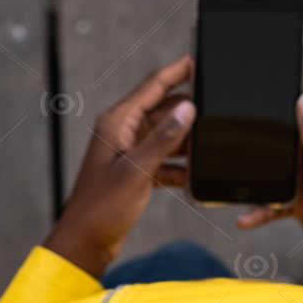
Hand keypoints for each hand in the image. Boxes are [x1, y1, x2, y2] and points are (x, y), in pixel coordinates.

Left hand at [43, 56, 195, 278]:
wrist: (87, 242)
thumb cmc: (102, 207)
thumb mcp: (138, 170)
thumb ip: (164, 138)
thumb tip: (188, 108)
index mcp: (117, 122)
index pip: (152, 86)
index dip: (177, 71)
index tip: (199, 60)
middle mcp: (122, 132)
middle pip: (163, 110)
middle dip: (188, 113)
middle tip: (216, 113)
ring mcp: (129, 152)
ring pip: (166, 136)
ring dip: (186, 143)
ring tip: (209, 149)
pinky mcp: (136, 171)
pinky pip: (165, 159)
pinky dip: (179, 167)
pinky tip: (194, 178)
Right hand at [237, 92, 302, 294]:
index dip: (286, 103)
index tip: (258, 102)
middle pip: (288, 138)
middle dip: (265, 142)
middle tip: (239, 145)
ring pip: (279, 168)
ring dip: (261, 179)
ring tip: (240, 184)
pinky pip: (277, 198)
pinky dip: (263, 207)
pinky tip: (247, 217)